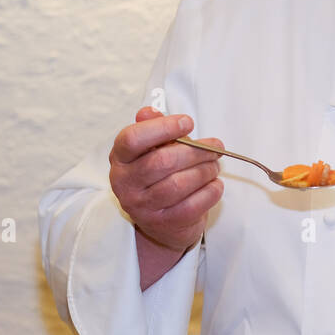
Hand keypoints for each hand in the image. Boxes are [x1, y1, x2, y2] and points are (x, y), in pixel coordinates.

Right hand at [109, 107, 223, 252]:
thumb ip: (152, 128)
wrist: (160, 221)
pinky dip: (210, 192)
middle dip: (195, 152)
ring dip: (205, 171)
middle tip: (215, 148)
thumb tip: (149, 111)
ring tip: (214, 166)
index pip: (133, 139)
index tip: (188, 122)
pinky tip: (214, 184)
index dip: (163, 128)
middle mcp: (125, 183)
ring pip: (179, 184)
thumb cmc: (158, 175)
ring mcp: (142, 206)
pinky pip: (192, 206)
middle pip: (162, 161)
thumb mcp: (151, 149)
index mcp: (120, 158)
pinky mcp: (163, 223)